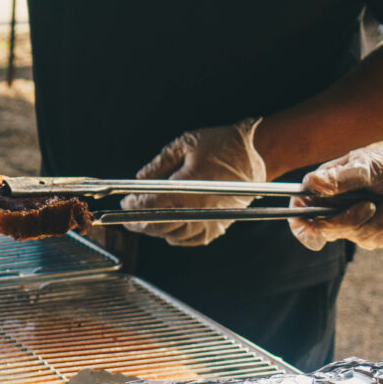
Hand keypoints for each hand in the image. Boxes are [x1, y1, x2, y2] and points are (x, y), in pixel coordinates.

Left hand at [121, 118, 264, 245]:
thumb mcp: (185, 144)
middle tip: (130, 219)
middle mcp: (196, 208)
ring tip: (147, 223)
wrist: (256, 154)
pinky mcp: (220, 224)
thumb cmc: (222, 145)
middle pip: (158, 225)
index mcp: (184, 188)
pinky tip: (171, 232)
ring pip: (174, 235)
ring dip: (157, 231)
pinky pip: (193, 240)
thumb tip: (141, 177)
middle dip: (140, 223)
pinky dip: (178, 238)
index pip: (149, 205)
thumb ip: (160, 162)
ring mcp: (209, 219)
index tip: (126, 203)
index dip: (133, 206)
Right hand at [289, 133, 382, 251]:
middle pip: (328, 230)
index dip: (303, 226)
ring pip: (357, 236)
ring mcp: (351, 222)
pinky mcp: (371, 233)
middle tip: (370, 204)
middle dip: (353, 219)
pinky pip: (377, 241)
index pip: (300, 212)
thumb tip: (313, 184)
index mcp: (322, 187)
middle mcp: (332, 207)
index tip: (316, 232)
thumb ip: (343, 177)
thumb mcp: (370, 163)